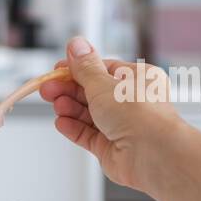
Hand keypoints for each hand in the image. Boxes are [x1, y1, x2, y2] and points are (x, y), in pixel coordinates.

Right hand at [39, 36, 184, 193]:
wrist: (152, 154)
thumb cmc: (140, 115)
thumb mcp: (104, 83)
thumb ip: (85, 67)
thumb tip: (77, 45)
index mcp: (138, 80)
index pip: (103, 70)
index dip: (78, 70)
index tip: (57, 70)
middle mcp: (132, 103)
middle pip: (93, 93)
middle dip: (69, 90)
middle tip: (48, 89)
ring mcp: (122, 127)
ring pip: (89, 114)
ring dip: (70, 108)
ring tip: (56, 105)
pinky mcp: (112, 148)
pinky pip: (88, 135)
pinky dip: (74, 128)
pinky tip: (61, 122)